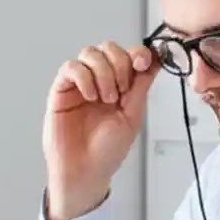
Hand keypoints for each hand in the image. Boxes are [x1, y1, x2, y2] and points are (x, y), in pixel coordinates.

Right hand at [43, 41, 159, 219]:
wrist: (85, 171)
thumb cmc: (107, 151)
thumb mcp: (133, 116)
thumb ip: (141, 86)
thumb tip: (157, 59)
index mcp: (120, 86)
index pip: (129, 55)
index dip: (137, 53)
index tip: (142, 63)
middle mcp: (100, 81)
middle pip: (108, 48)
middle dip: (119, 64)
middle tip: (121, 91)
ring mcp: (80, 84)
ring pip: (89, 53)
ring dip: (102, 72)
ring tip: (105, 98)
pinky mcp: (61, 90)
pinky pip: (70, 67)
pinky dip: (83, 77)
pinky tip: (90, 96)